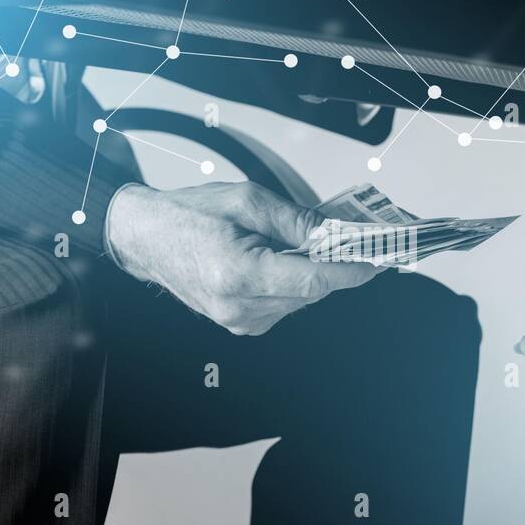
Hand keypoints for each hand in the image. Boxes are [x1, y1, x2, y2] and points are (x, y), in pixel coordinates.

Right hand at [107, 181, 380, 334]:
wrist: (147, 237)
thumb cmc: (189, 215)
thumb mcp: (247, 200)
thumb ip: (296, 219)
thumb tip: (336, 233)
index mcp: (238, 274)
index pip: (313, 280)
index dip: (351, 270)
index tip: (377, 259)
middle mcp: (239, 307)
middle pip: (312, 291)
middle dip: (335, 265)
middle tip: (352, 240)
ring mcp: (239, 321)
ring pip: (301, 299)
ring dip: (313, 272)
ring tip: (305, 242)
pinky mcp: (241, 324)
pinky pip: (284, 304)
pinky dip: (293, 281)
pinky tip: (282, 259)